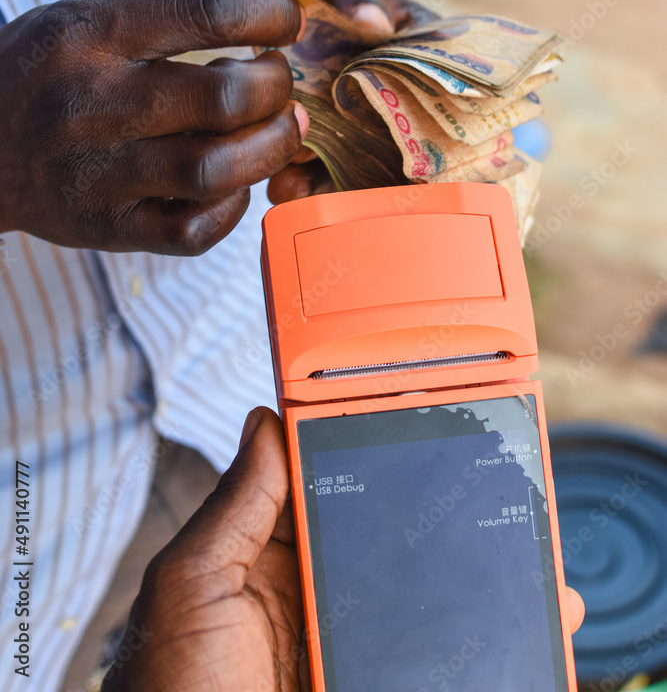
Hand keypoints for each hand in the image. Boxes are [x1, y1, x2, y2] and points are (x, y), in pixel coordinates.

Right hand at [0, 0, 308, 253]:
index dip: (268, 14)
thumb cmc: (44, 72)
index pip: (205, 11)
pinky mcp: (105, 227)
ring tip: (276, 130)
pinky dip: (231, 207)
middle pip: (222, 98)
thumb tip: (266, 22)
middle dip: (275, 87)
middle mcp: (94, 102)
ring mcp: (99, 172)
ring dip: (267, 148)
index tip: (286, 22)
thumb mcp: (84, 18)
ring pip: (215, 169)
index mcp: (91, 34)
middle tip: (279, 82)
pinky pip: (192, 230)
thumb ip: (164, 18)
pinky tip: (234, 182)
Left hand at [101, 407, 584, 691]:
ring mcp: (348, 644)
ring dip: (484, 591)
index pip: (338, 486)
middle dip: (457, 527)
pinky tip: (526, 642)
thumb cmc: (171, 685)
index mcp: (273, 553)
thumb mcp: (192, 583)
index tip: (440, 430)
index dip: (386, 455)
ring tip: (546, 583)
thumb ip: (236, 505)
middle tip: (517, 505)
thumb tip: (266, 418)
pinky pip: (432, 659)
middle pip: (398, 543)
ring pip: (428, 604)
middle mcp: (315, 593)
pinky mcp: (373, 676)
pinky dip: (479, 653)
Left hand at [247, 0, 437, 203]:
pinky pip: (330, 176)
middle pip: (416, 151)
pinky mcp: (328, 143)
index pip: (458, 100)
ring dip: (340, 188)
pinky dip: (310, 187)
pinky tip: (284, 188)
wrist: (258, 1)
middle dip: (381, 174)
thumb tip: (377, 22)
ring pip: (373, 172)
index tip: (414, 161)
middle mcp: (407, 94)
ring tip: (298, 188)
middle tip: (340, 174)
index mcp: (428, 49)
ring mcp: (369, 123)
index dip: (447, 139)